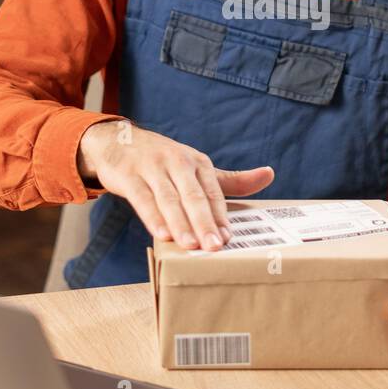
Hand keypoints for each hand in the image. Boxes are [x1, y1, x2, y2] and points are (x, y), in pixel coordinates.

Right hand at [77, 120, 273, 250]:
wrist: (118, 142)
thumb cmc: (164, 162)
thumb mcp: (196, 167)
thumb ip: (230, 181)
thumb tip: (269, 174)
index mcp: (197, 162)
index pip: (212, 192)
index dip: (220, 216)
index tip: (229, 238)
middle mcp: (176, 162)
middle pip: (193, 195)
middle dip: (204, 222)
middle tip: (214, 246)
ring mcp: (151, 168)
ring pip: (168, 199)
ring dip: (180, 223)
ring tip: (191, 246)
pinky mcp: (128, 175)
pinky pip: (142, 198)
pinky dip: (152, 217)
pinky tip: (162, 235)